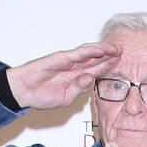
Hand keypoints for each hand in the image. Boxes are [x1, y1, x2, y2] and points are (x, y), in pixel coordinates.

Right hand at [6, 42, 123, 109]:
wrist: (24, 91)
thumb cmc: (41, 95)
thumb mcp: (66, 97)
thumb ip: (79, 88)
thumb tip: (90, 79)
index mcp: (75, 77)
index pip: (95, 70)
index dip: (107, 67)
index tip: (119, 65)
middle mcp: (73, 67)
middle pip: (95, 60)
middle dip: (109, 56)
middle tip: (122, 52)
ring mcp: (68, 61)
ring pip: (89, 54)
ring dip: (103, 51)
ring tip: (116, 48)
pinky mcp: (61, 58)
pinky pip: (79, 53)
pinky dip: (91, 51)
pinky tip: (101, 49)